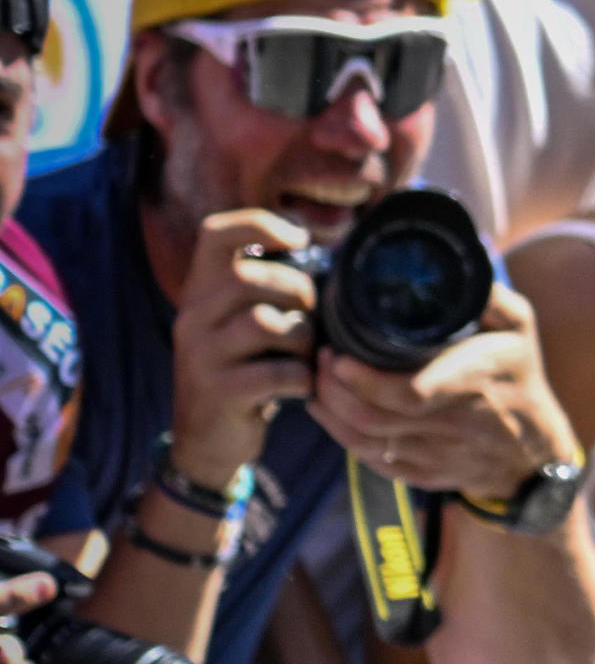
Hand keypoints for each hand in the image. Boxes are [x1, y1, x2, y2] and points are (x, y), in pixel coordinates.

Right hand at [167, 210, 321, 484]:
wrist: (208, 439)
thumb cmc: (246, 371)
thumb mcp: (245, 324)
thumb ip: (271, 292)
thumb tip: (332, 259)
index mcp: (201, 292)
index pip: (215, 234)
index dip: (258, 224)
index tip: (297, 239)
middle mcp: (192, 316)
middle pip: (249, 279)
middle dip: (297, 292)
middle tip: (312, 317)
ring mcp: (201, 354)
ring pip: (266, 324)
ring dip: (303, 338)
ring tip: (305, 355)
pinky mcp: (218, 391)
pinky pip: (279, 372)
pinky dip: (303, 379)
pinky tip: (301, 386)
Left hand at [311, 285, 581, 502]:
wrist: (535, 452)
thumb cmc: (521, 380)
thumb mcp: (519, 329)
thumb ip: (489, 295)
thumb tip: (452, 260)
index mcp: (476, 383)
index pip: (412, 393)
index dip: (365, 381)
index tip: (338, 355)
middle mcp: (454, 425)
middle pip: (374, 418)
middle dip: (333, 390)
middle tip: (322, 359)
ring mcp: (436, 454)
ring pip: (364, 441)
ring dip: (330, 412)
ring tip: (318, 382)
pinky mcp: (423, 474)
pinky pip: (371, 460)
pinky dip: (342, 436)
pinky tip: (330, 411)